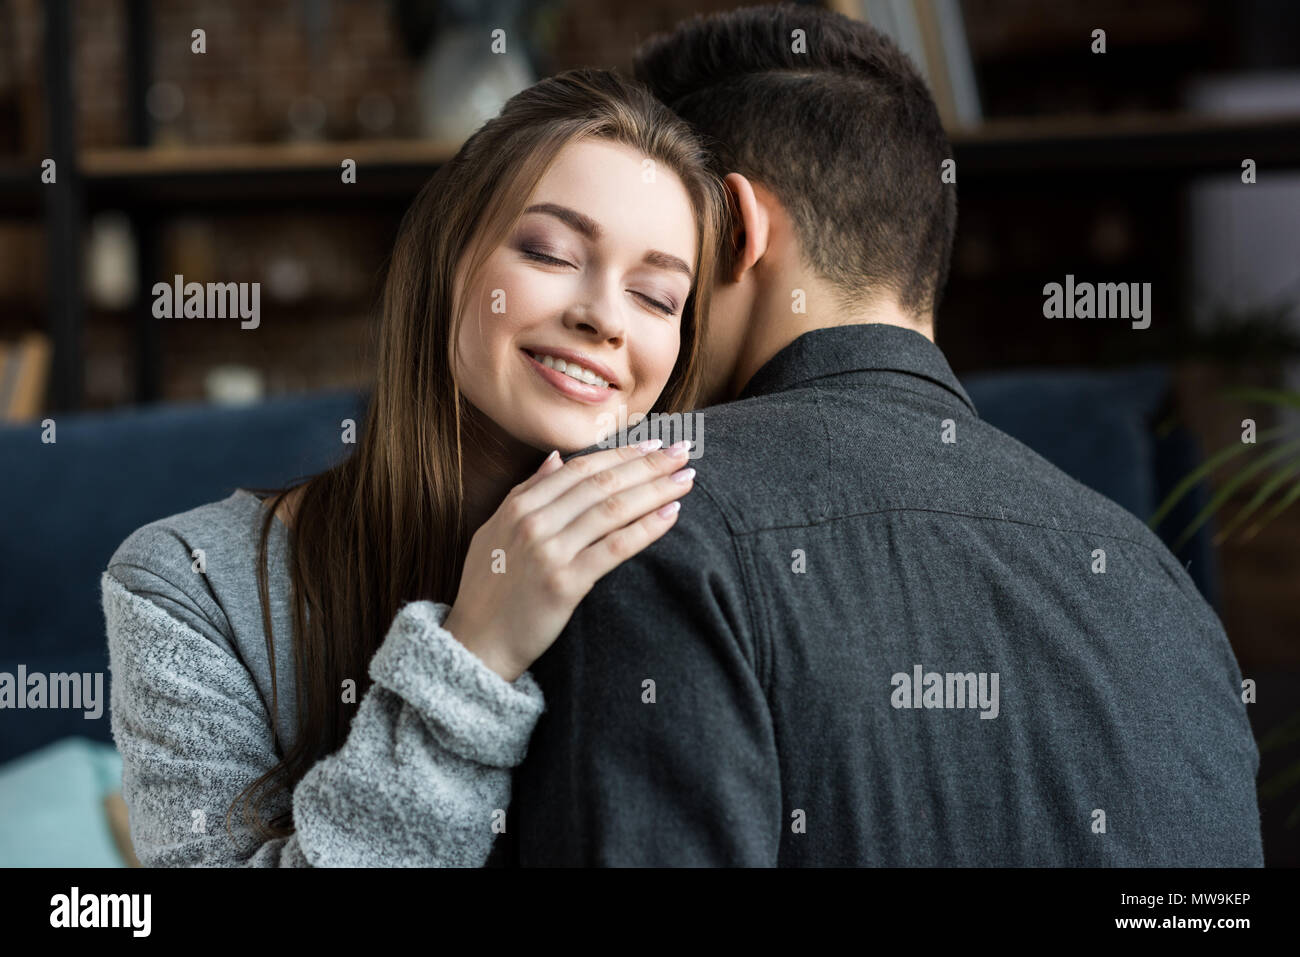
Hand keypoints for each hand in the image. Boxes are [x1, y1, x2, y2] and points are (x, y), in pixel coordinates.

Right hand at [442, 439, 694, 681]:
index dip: (621, 454)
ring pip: (612, 510)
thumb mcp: (495, 531)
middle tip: (683, 453)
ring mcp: (548, 552)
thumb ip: (527, 492)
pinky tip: (671, 516)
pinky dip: (646, 529)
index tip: (653, 445)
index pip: (580, 469)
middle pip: (602, 484)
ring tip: (685, 480)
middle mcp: (533, 523)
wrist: (476, 645)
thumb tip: (556, 459)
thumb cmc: (488, 589)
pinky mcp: (564, 584)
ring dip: (655, 491)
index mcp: (518, 506)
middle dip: (647, 465)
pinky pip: (614, 548)